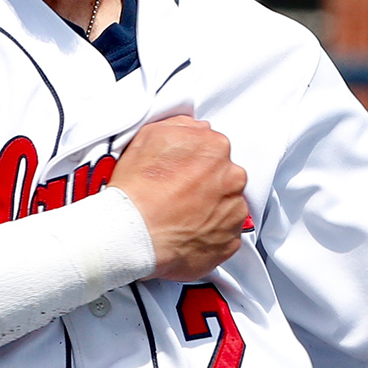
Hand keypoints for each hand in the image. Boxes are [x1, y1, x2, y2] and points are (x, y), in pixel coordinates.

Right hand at [108, 116, 247, 281]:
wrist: (133, 233)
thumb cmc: (138, 189)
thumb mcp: (149, 136)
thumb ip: (181, 126)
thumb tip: (196, 130)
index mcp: (215, 148)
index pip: (214, 149)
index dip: (195, 161)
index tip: (182, 172)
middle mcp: (232, 178)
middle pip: (224, 177)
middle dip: (206, 185)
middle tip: (179, 195)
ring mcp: (234, 211)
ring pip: (227, 205)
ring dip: (210, 209)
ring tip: (181, 216)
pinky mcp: (230, 241)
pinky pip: (225, 235)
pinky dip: (209, 235)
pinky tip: (187, 233)